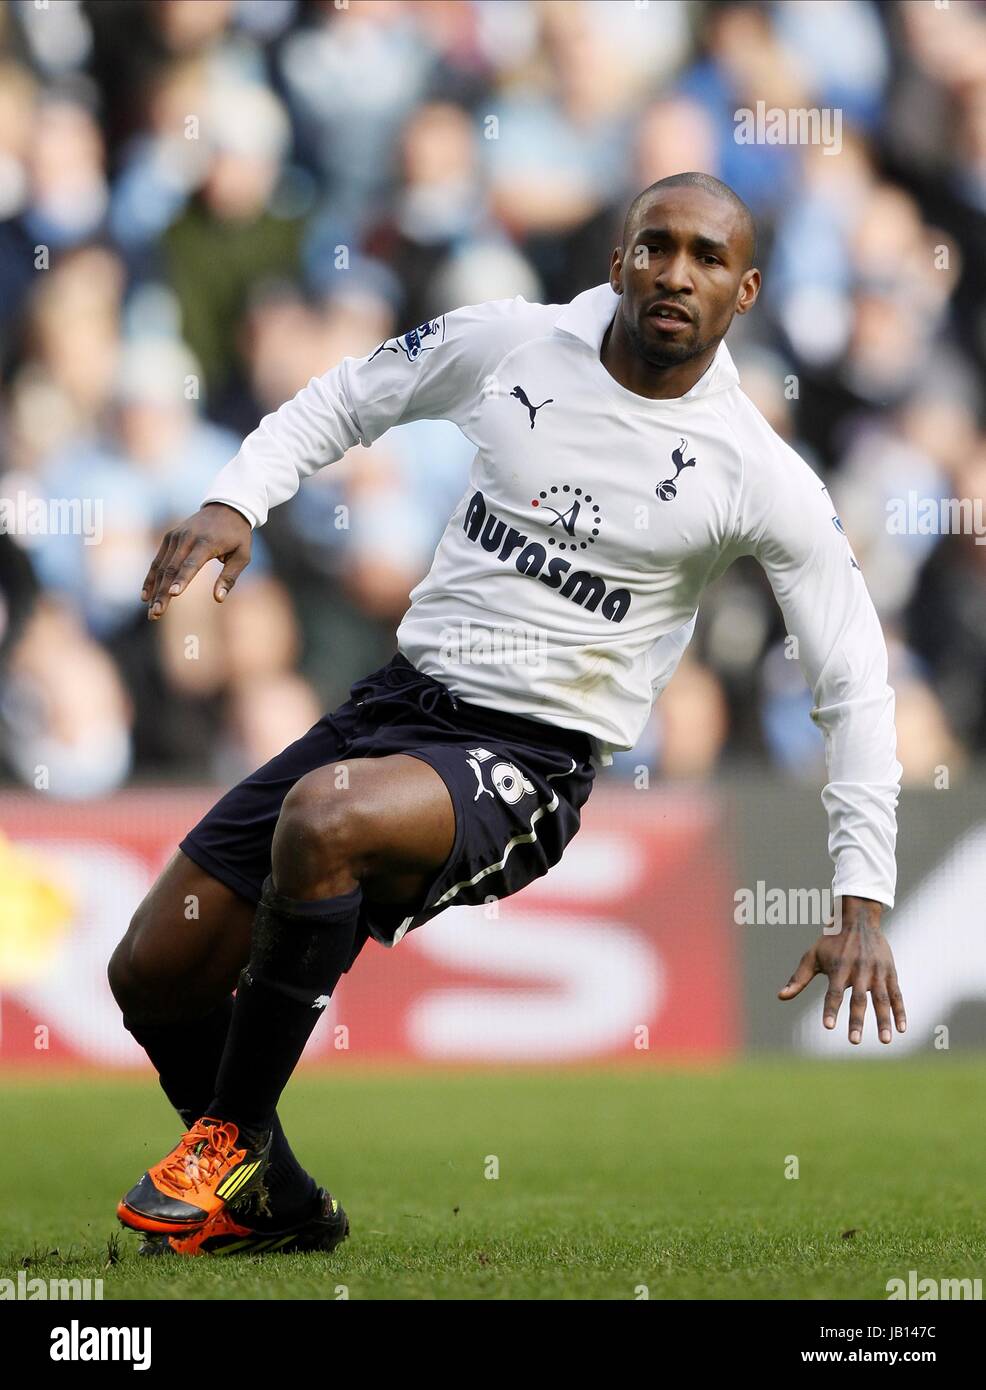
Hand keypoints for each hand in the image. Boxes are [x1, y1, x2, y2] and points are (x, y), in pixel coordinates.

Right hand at [141, 503, 252, 620]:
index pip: (191, 564)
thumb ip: (230, 577)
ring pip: (160, 567)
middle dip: (162, 593)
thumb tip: (218, 599)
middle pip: (171, 569)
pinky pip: (157, 560)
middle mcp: (187, 538)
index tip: (173, 595)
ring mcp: (175, 537)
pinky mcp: (169, 538)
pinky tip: (146, 595)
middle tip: (155, 614)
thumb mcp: (242, 555)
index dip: (182, 580)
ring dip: (154, 590)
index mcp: (206, 542)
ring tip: (152, 611)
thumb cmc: (237, 535)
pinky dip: (151, 578)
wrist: (226, 506)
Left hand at [778, 895, 905, 1044]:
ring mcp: (876, 971)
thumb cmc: (831, 941)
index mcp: (838, 968)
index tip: (828, 1026)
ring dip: (884, 1020)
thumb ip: (798, 978)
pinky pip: (896, 994)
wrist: (858, 918)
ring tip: (885, 1041)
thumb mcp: (812, 956)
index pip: (833, 993)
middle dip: (857, 1020)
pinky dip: (900, 1011)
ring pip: (881, 999)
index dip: (831, 1009)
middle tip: (854, 1041)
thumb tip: (780, 997)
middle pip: (858, 999)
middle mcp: (858, 970)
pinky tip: (902, 1029)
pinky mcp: (890, 971)